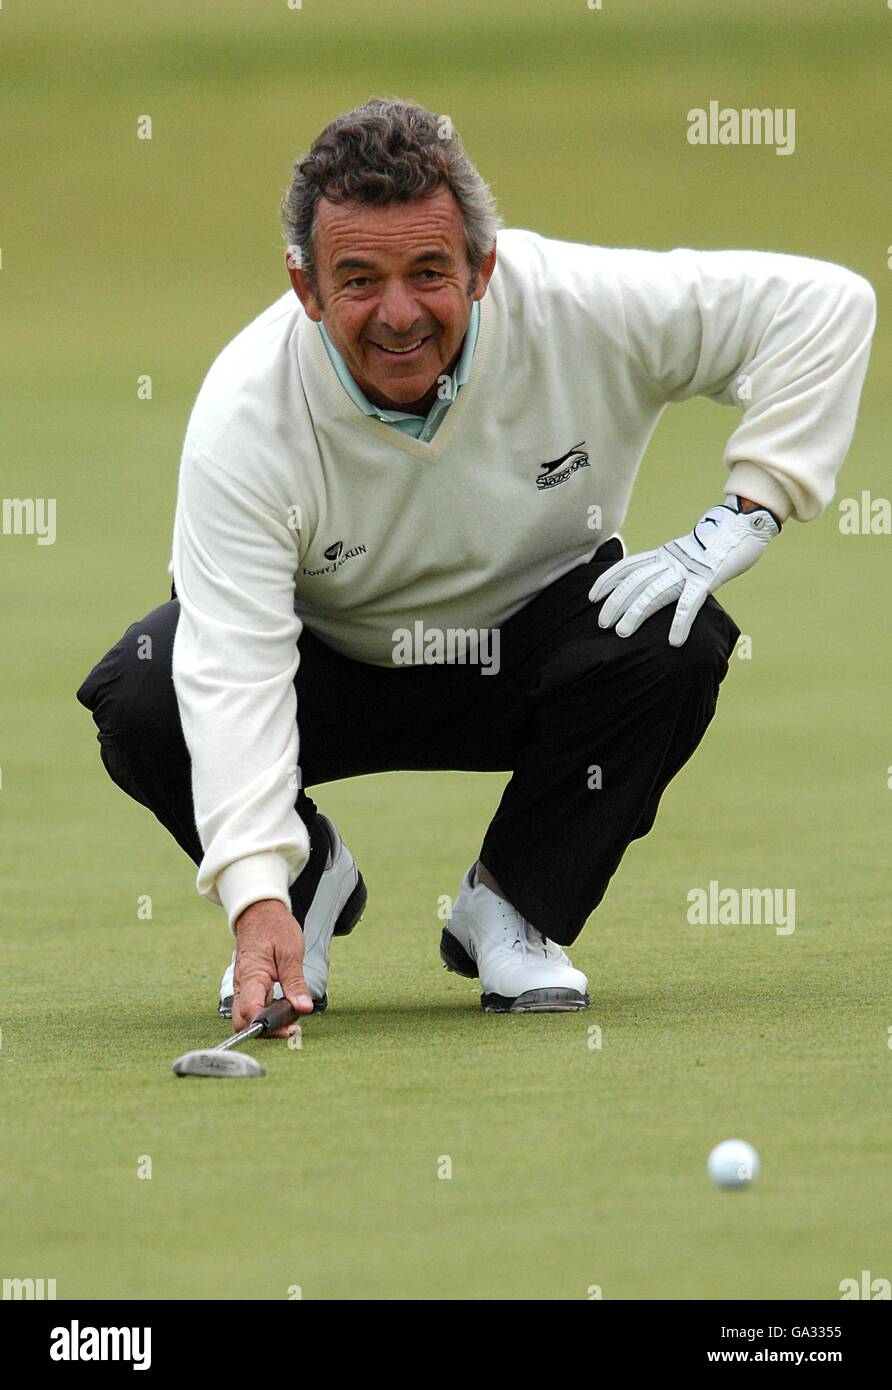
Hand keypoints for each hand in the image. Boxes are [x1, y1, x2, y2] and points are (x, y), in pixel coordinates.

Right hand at [232, 899, 314, 1036]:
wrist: (258, 912)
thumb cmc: (274, 928)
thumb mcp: (291, 952)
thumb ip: (295, 982)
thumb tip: (303, 1008)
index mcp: (251, 976)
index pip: (250, 1011)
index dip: (267, 1026)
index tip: (288, 1029)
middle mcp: (241, 986)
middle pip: (243, 1021)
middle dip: (266, 1031)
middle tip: (293, 1029)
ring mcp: (242, 987)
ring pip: (246, 1017)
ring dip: (267, 1024)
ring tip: (293, 1019)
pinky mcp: (247, 987)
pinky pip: (252, 1007)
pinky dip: (266, 1014)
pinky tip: (284, 1010)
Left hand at [588, 496, 780, 645]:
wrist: (745, 525)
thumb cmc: (719, 544)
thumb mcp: (688, 553)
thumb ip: (672, 565)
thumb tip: (659, 582)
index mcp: (665, 554)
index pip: (629, 566)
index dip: (608, 579)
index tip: (592, 596)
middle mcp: (671, 560)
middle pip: (635, 581)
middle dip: (615, 601)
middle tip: (602, 623)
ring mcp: (688, 569)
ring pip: (654, 592)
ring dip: (635, 613)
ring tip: (622, 633)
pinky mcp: (708, 578)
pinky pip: (690, 603)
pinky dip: (680, 623)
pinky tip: (674, 641)